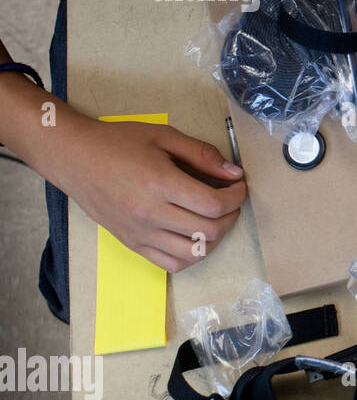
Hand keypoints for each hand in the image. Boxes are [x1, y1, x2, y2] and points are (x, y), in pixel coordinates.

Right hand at [56, 117, 245, 271]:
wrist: (73, 157)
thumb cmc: (117, 143)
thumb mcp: (164, 136)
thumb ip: (202, 154)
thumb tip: (234, 173)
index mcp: (159, 184)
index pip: (213, 205)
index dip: (236, 197)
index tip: (239, 186)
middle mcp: (149, 214)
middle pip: (208, 232)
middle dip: (231, 217)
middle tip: (231, 201)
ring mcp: (139, 233)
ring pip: (193, 254)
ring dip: (214, 239)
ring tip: (215, 219)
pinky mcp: (131, 243)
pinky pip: (171, 264)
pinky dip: (191, 255)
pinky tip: (194, 236)